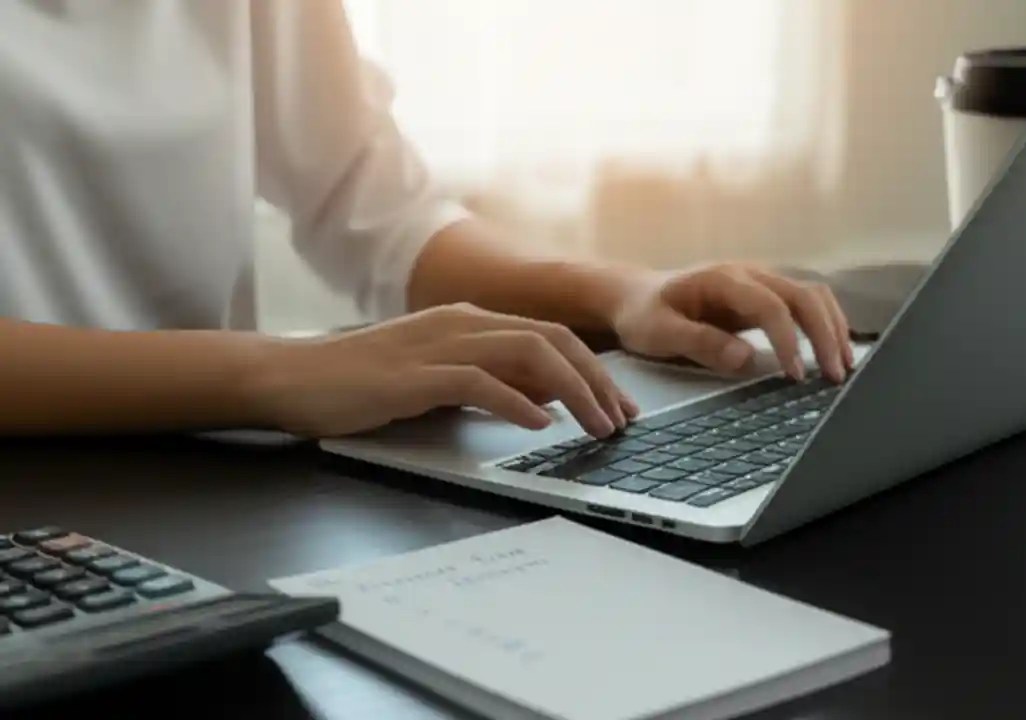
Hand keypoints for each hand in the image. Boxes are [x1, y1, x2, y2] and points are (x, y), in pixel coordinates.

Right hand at [249, 303, 637, 437]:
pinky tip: (541, 425)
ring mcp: (438, 345)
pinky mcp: (414, 375)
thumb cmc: (362, 383)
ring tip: (596, 427)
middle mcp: (461, 323)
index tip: (619, 405)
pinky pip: (479, 382)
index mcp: (470, 320)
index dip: (594, 370)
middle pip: (553, 341)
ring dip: (573, 393)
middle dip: (597, 381)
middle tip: (622, 421)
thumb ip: (490, 380)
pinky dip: (517, 402)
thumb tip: (547, 397)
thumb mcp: (439, 377)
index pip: (551, 336)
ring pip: (528, 355)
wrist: (290, 378)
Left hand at [610, 264, 854, 381]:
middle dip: (825, 335)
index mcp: (722, 279)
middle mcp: (748, 274)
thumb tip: (746, 358)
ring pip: (812, 295)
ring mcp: (760, 282)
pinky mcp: (765, 296)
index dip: (789, 340)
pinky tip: (832, 352)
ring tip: (842, 367)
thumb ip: (700, 343)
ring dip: (833, 328)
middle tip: (834, 375)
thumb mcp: (658, 333)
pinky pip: (806, 303)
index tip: (796, 375)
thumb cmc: (645, 315)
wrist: (636, 296)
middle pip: (803, 295)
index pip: (771, 306)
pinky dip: (825, 325)